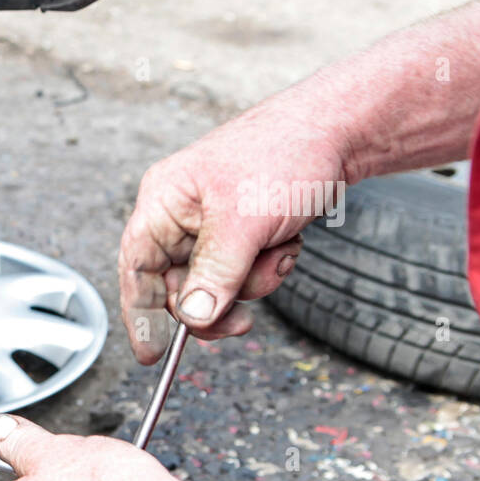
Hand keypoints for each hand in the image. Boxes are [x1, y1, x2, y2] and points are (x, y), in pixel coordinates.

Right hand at [119, 99, 348, 362]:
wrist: (342, 127)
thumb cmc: (285, 153)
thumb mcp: (244, 222)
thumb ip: (214, 275)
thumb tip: (192, 318)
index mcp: (163, 203)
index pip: (137, 269)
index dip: (141, 314)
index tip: (152, 353)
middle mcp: (180, 215)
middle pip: (179, 285)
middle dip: (216, 299)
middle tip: (243, 322)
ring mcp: (212, 223)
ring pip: (216, 282)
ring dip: (251, 280)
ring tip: (277, 254)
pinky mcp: (242, 228)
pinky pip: (243, 270)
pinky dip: (268, 266)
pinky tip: (287, 242)